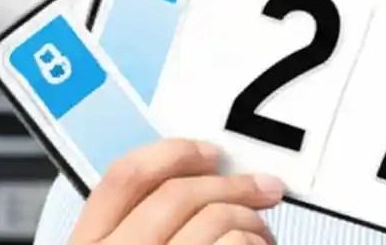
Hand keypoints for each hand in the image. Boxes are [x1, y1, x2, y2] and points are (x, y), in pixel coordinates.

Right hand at [69, 138, 284, 244]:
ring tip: (260, 234)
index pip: (122, 177)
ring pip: (213, 220)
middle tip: (263, 186)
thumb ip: (128, 229)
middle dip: (230, 184)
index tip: (209, 151)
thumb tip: (183, 185)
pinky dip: (253, 244)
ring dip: (249, 220)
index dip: (171, 153)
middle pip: (176, 194)